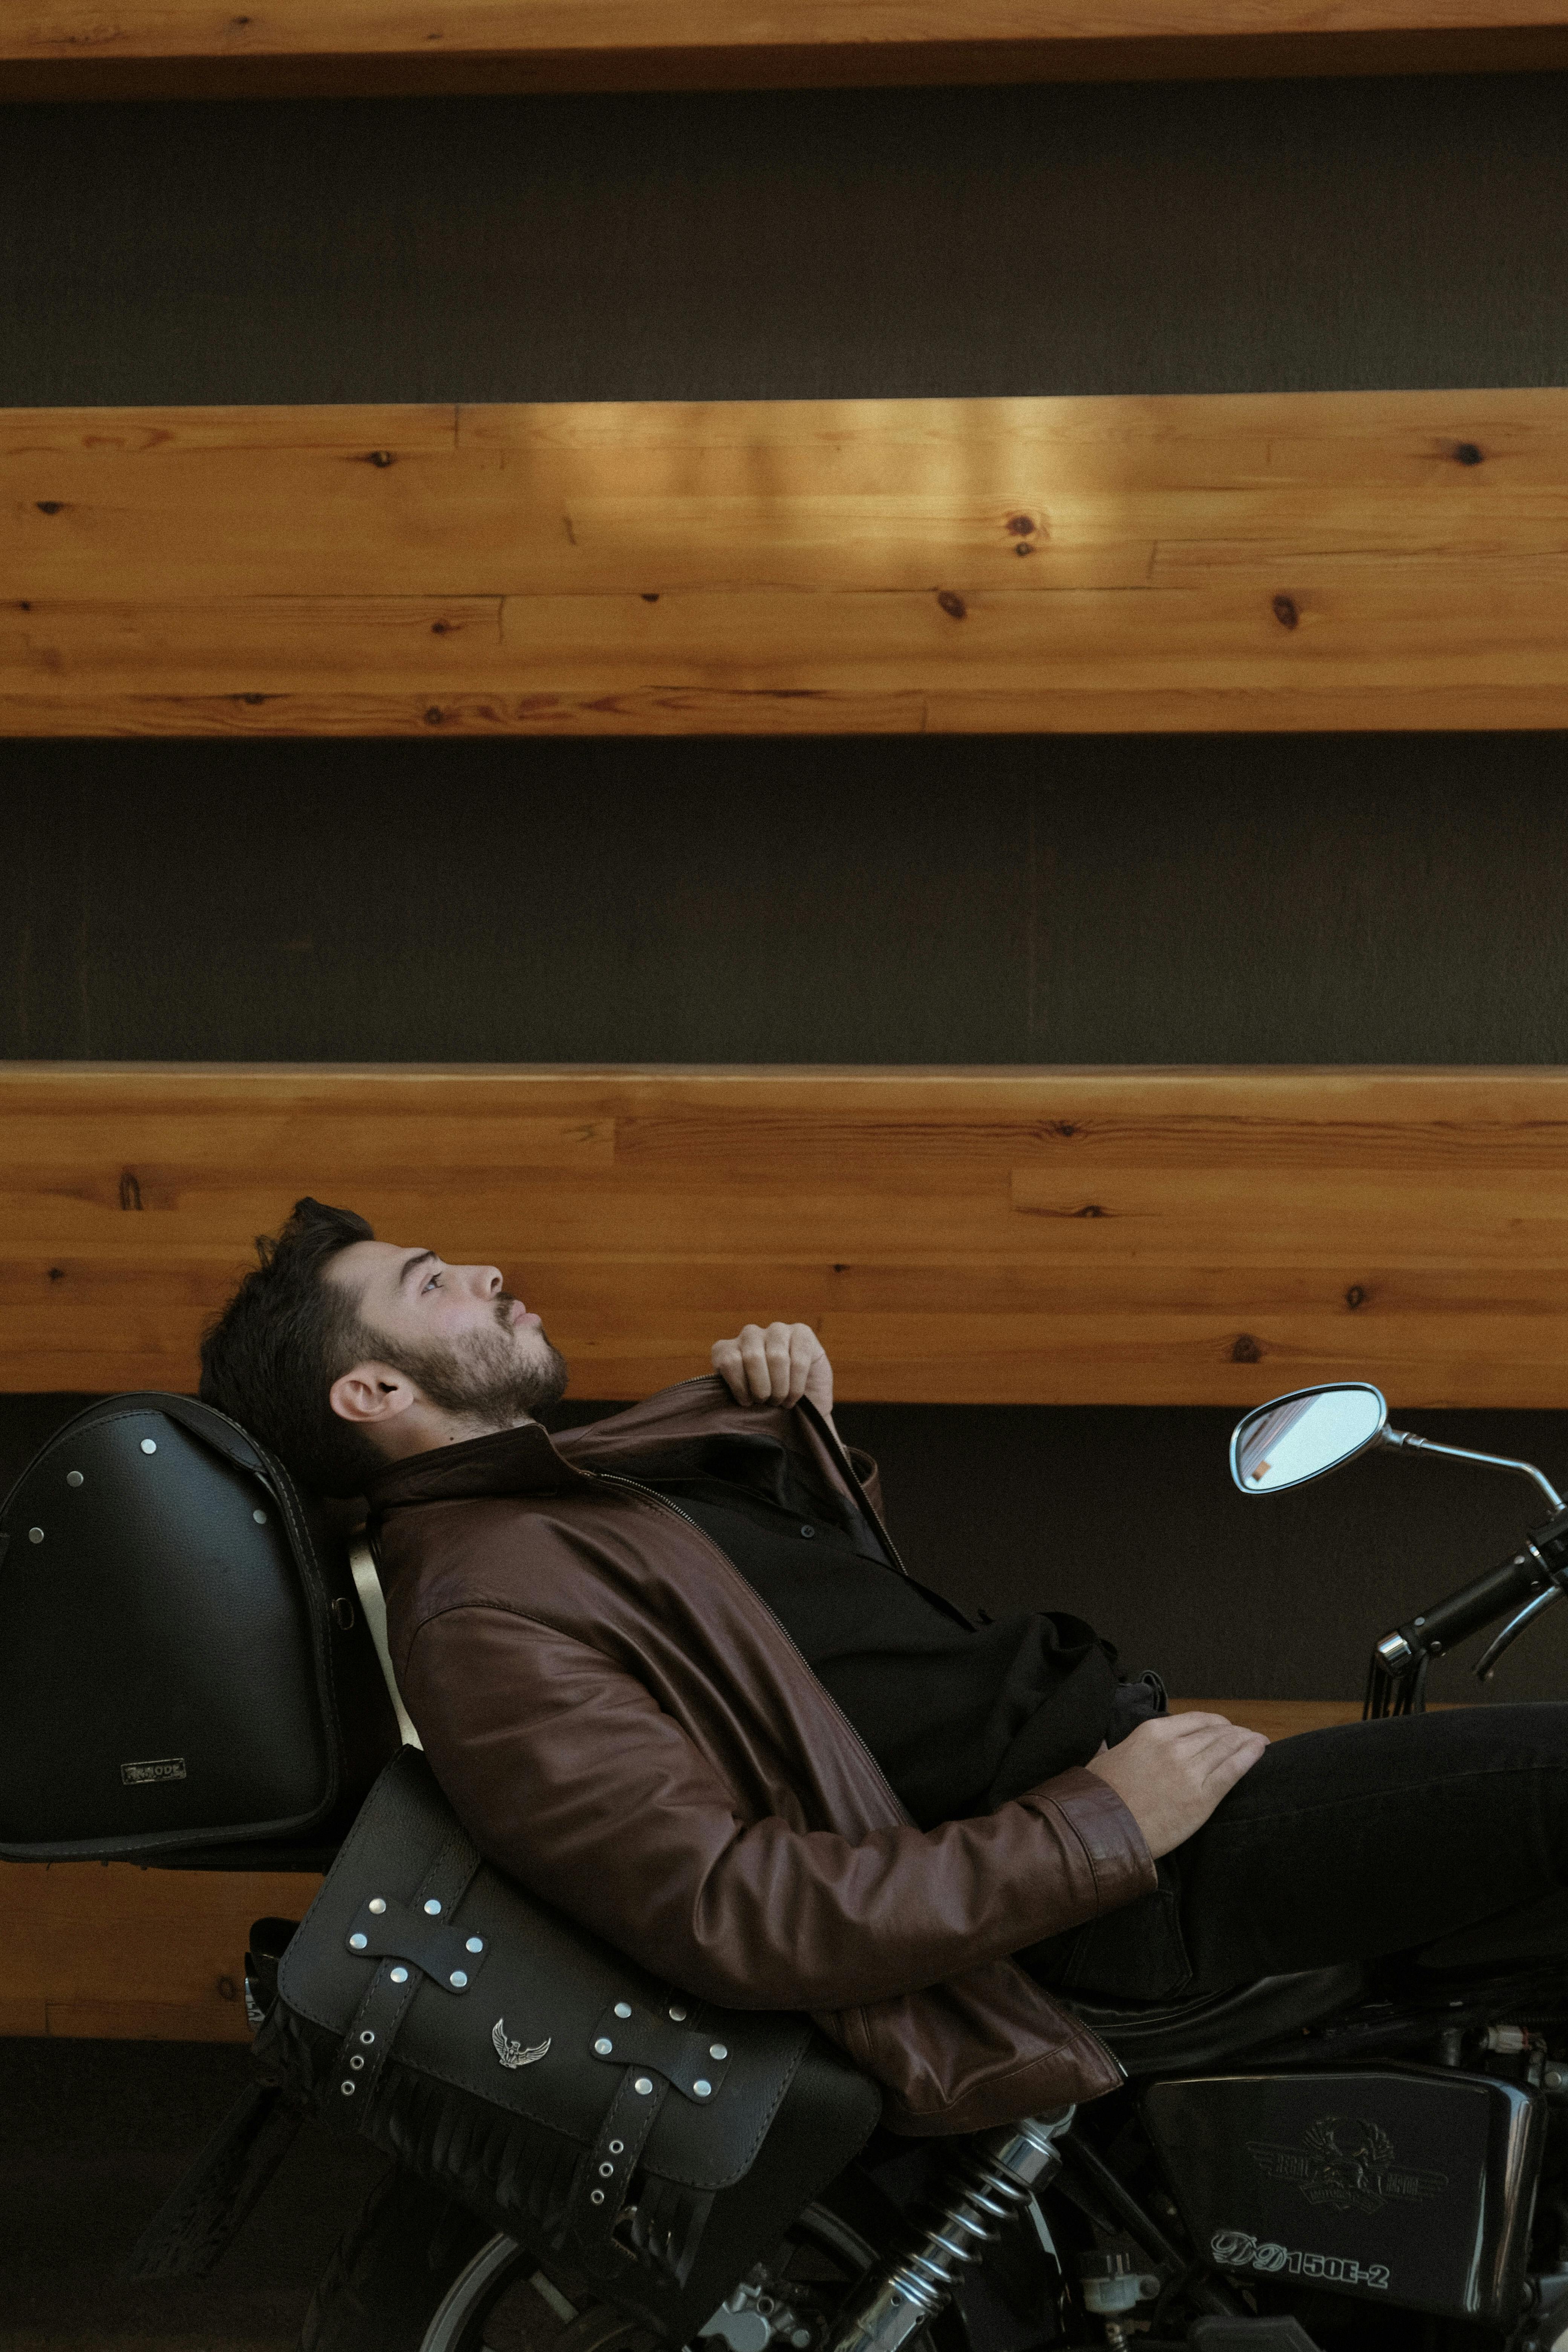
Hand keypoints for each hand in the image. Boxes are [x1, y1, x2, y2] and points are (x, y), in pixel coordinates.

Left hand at [712, 1323, 832, 1414]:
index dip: (739, 1386)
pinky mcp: (802, 1333)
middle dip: (761, 1387)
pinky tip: (793, 1397)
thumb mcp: (739, 1400)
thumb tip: (719, 1400)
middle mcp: (750, 1334)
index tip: (747, 1402)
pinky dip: (795, 1386)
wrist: (802, 1401)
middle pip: (752, 1357)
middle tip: (767, 1402)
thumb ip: (726, 1395)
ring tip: (780, 1401)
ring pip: (776, 1357)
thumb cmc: (764, 1403)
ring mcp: (776, 1330)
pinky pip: (798, 1360)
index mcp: (727, 1349)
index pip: (727, 1360)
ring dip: (779, 1387)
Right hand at [1084, 1712, 1266, 1858]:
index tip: (1225, 1727)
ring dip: (1247, 1741)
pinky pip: (1233, 1770)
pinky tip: (1260, 1749)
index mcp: (1152, 1732)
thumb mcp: (1106, 1757)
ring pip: (1227, 1747)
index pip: (1196, 1719)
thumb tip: (1109, 1745)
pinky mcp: (1202, 1798)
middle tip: (1247, 1735)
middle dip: (1235, 1732)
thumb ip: (1118, 1746)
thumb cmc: (1101, 1796)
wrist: (1103, 1829)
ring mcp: (1190, 1770)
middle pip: (1215, 1732)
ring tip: (1259, 1740)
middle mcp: (1175, 1746)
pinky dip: (1250, 1756)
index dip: (1215, 1722)